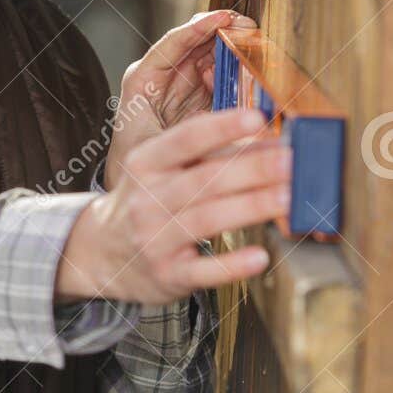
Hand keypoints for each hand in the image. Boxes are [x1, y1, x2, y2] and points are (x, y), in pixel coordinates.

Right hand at [56, 108, 290, 305]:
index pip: (184, 139)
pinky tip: (260, 256)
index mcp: (145, 163)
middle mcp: (147, 199)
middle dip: (252, 168)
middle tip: (291, 161)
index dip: (221, 127)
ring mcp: (155, 238)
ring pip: (208, 219)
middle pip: (204, 179)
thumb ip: (204, 155)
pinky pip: (204, 271)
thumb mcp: (158, 170)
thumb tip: (264, 138)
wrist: (102, 252)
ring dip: (252, 206)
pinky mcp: (168, 274)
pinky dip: (233, 264)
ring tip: (287, 197)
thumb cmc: (144, 203)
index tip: (257, 118)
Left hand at [102, 9, 256, 190]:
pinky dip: (237, 74)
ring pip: (213, 56)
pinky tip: (249, 74)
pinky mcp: (202, 96)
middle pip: (197, 42)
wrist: (138, 184)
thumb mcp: (162, 144)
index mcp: (144, 78)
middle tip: (248, 30)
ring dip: (233, 52)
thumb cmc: (140, 159)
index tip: (225, 17)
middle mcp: (164, 75)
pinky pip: (223, 76)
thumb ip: (195, 132)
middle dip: (223, 32)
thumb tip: (235, 124)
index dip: (200, 27)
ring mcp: (185, 84)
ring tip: (251, 52)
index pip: (173, 43)